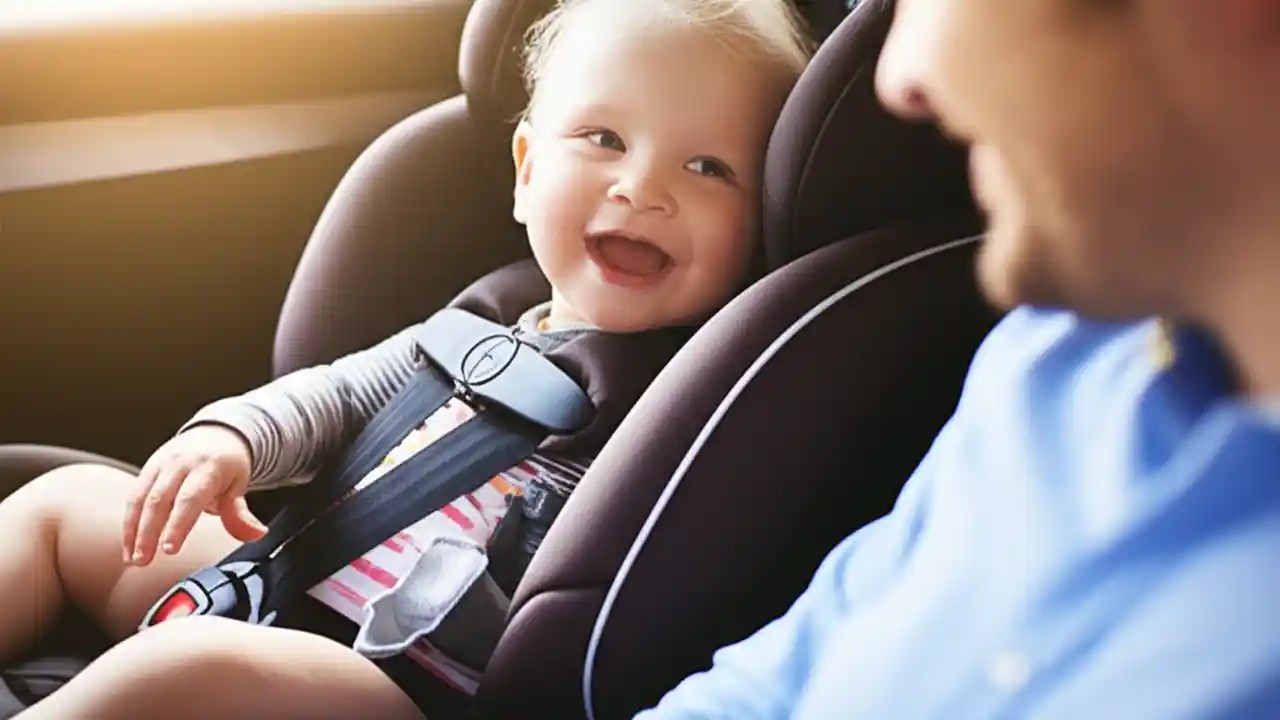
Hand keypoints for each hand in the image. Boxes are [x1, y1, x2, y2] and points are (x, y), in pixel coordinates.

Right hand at [123, 424, 266, 565]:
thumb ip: (240, 513)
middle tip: (143, 561)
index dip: (178, 524)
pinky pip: (133, 496)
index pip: (189, 498)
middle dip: (148, 532)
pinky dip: (128, 522)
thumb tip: (256, 533)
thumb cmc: (227, 463)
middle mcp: (180, 464)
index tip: (170, 549)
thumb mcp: (239, 484)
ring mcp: (160, 465)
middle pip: (158, 499)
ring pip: (140, 498)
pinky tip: (128, 545)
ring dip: (132, 531)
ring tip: (133, 559)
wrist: (215, 432)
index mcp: (207, 467)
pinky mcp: (147, 469)